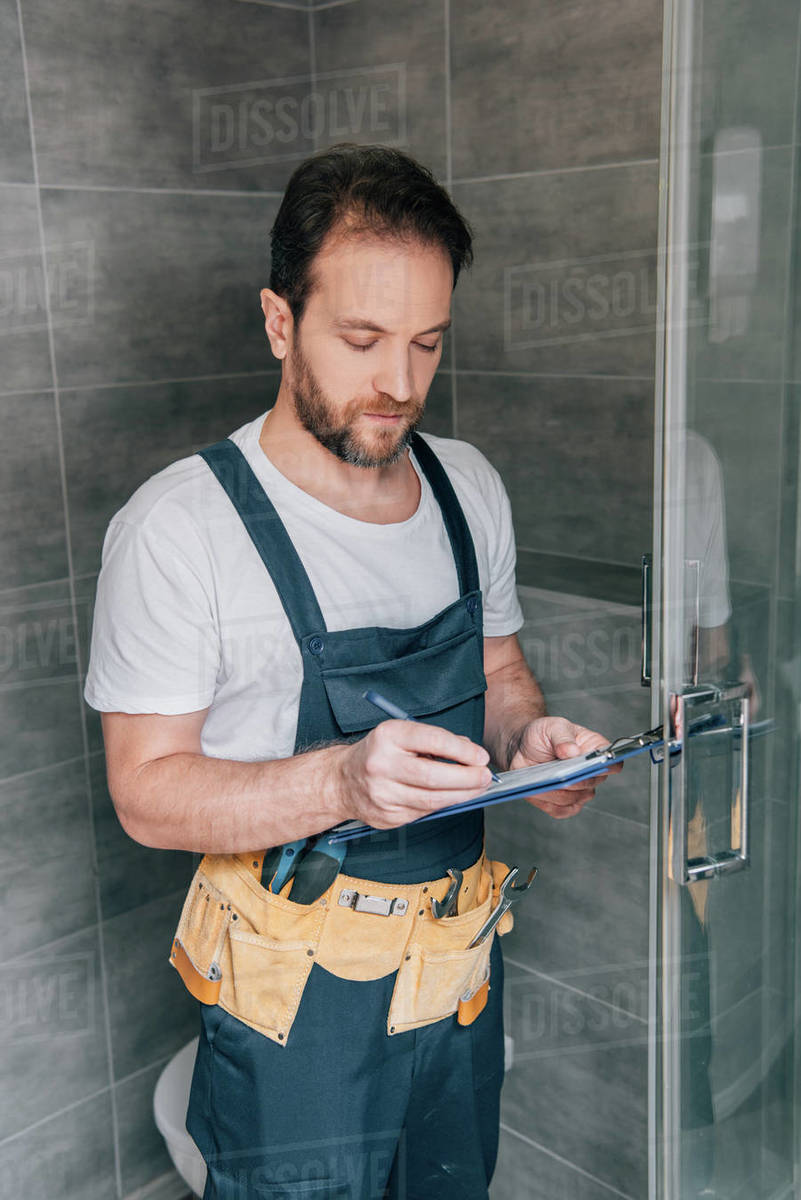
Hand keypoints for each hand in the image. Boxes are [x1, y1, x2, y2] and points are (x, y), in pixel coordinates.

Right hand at [335, 719, 493, 829]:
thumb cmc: (380, 753)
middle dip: (467, 778)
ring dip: (461, 795)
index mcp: (388, 736)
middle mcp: (382, 765)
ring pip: (432, 799)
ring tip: (477, 788)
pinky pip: (424, 812)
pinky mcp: (387, 816)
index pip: (432, 741)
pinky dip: (443, 804)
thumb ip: (436, 741)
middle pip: (433, 776)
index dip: (461, 751)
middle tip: (485, 777)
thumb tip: (471, 754)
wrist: (343, 781)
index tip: (481, 757)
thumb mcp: (402, 734)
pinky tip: (454, 798)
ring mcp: (383, 794)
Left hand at [509, 716, 622, 819]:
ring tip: (542, 777)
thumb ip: (562, 737)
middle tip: (560, 771)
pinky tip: (539, 789)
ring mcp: (579, 790)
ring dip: (557, 789)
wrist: (521, 748)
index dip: (608, 764)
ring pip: (575, 798)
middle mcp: (591, 772)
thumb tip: (572, 751)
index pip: (613, 761)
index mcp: (595, 749)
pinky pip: (561, 810)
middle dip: (575, 777)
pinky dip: (547, 801)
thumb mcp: (552, 727)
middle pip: (593, 782)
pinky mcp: (564, 804)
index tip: (593, 763)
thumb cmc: (542, 735)